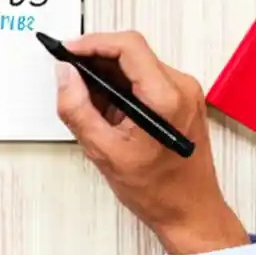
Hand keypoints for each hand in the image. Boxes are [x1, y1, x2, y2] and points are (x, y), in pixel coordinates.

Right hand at [53, 32, 247, 254]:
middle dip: (96, 59)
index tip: (68, 51)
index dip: (92, 42)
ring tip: (87, 100)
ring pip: (137, 64)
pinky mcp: (181, 99)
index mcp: (166, 98)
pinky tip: (107, 108)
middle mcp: (181, 88)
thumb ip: (78, 109)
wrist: (191, 212)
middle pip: (131, 52)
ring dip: (107, 74)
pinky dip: (121, 86)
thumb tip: (64, 75)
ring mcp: (185, 92)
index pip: (128, 46)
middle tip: (69, 76)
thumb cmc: (159, 190)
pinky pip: (145, 78)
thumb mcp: (104, 152)